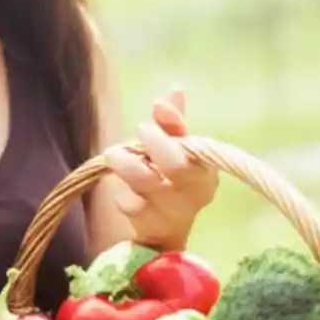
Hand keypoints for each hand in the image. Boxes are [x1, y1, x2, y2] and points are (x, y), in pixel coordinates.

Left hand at [103, 88, 217, 251]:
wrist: (165, 229)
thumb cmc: (173, 179)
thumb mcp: (176, 149)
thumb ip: (172, 122)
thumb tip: (175, 90)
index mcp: (205, 166)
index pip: (196, 143)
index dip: (175, 122)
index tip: (158, 107)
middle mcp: (193, 189)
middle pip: (176, 165)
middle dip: (156, 143)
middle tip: (141, 129)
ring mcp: (170, 208)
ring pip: (147, 183)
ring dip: (128, 165)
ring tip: (113, 154)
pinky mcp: (147, 224)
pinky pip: (128, 203)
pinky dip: (121, 191)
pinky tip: (121, 187)